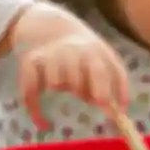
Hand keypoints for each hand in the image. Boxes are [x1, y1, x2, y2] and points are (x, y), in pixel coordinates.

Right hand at [13, 5, 129, 129]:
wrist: (52, 27)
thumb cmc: (86, 53)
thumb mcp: (104, 59)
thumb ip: (114, 83)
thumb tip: (120, 112)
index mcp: (95, 51)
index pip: (101, 70)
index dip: (103, 90)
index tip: (109, 108)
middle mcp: (72, 51)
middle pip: (77, 79)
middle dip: (82, 91)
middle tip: (86, 95)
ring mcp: (50, 55)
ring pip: (56, 83)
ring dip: (61, 88)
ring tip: (66, 83)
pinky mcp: (29, 61)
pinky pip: (29, 91)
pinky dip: (35, 110)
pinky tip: (43, 122)